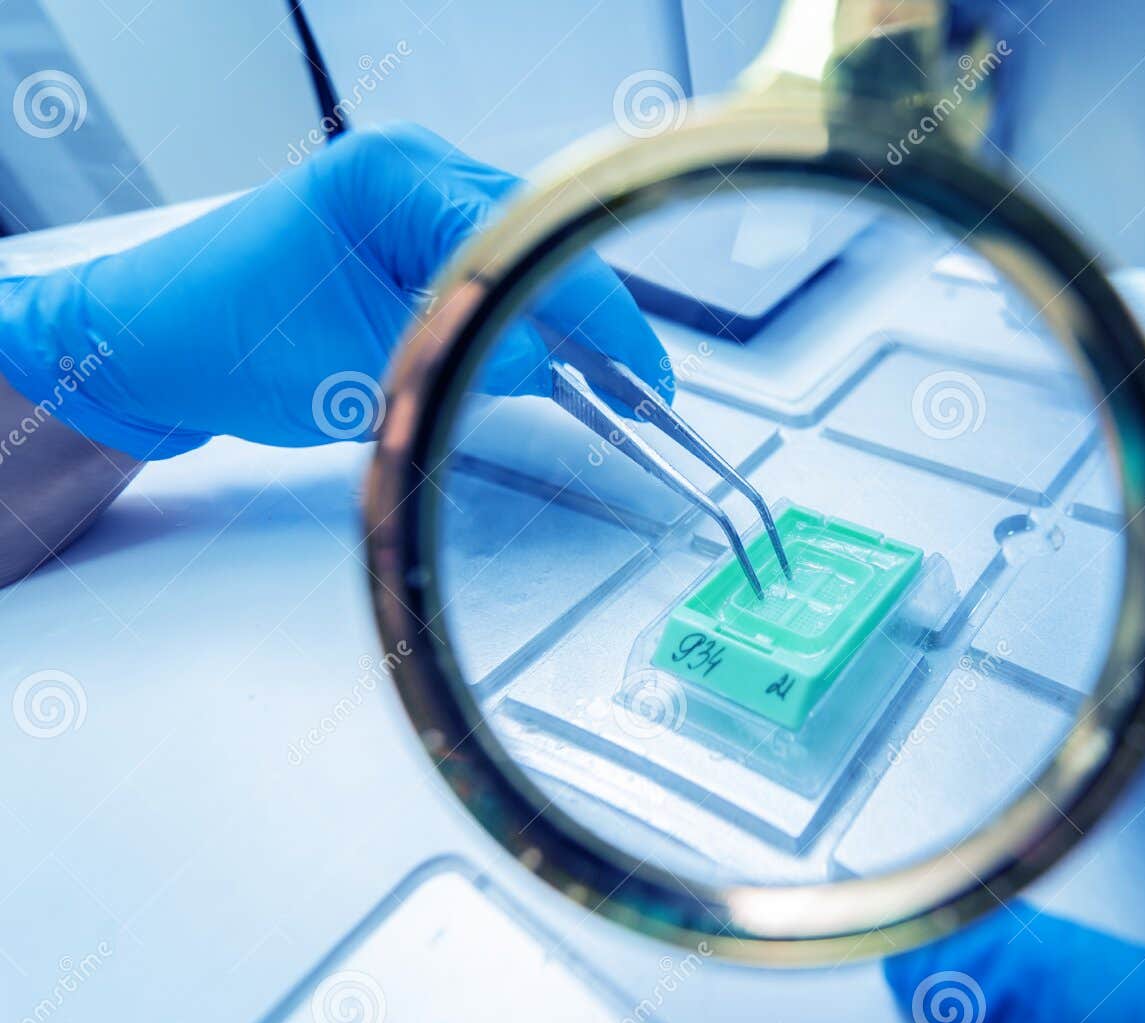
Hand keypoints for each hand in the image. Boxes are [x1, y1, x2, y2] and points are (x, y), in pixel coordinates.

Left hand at [0, 123, 669, 458]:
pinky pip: (490, 260)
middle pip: (540, 234)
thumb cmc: (220, 343)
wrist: (145, 345)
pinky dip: (524, 306)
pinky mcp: (401, 226)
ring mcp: (406, 192)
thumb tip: (552, 363)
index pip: (532, 241)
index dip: (601, 312)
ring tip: (613, 373)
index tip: (644, 369)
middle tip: (644, 379)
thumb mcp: (359, 372)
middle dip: (595, 309)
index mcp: (394, 178)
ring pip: (523, 247)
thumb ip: (467, 360)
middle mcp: (409, 167)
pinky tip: (554, 352)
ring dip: (564, 309)